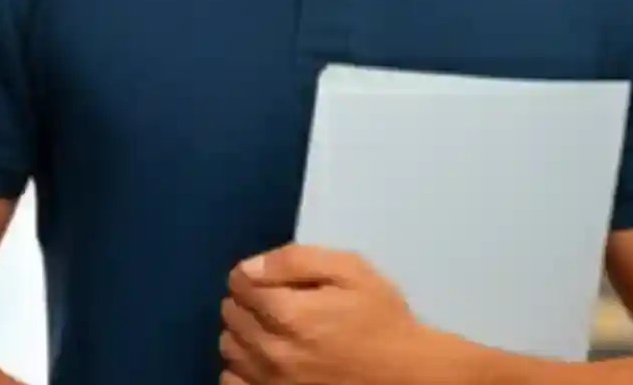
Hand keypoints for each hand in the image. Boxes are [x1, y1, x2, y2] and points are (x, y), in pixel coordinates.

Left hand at [220, 244, 446, 384]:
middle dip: (249, 300)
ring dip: (243, 332)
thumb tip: (251, 267)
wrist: (404, 374)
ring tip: (272, 330)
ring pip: (228, 346)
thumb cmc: (381, 318)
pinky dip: (241, 368)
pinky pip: (231, 382)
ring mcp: (268, 381)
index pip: (239, 282)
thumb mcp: (351, 271)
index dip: (256, 274)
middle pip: (230, 313)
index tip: (276, 279)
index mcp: (288, 313)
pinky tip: (265, 360)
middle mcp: (270, 350)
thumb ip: (297, 261)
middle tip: (278, 301)